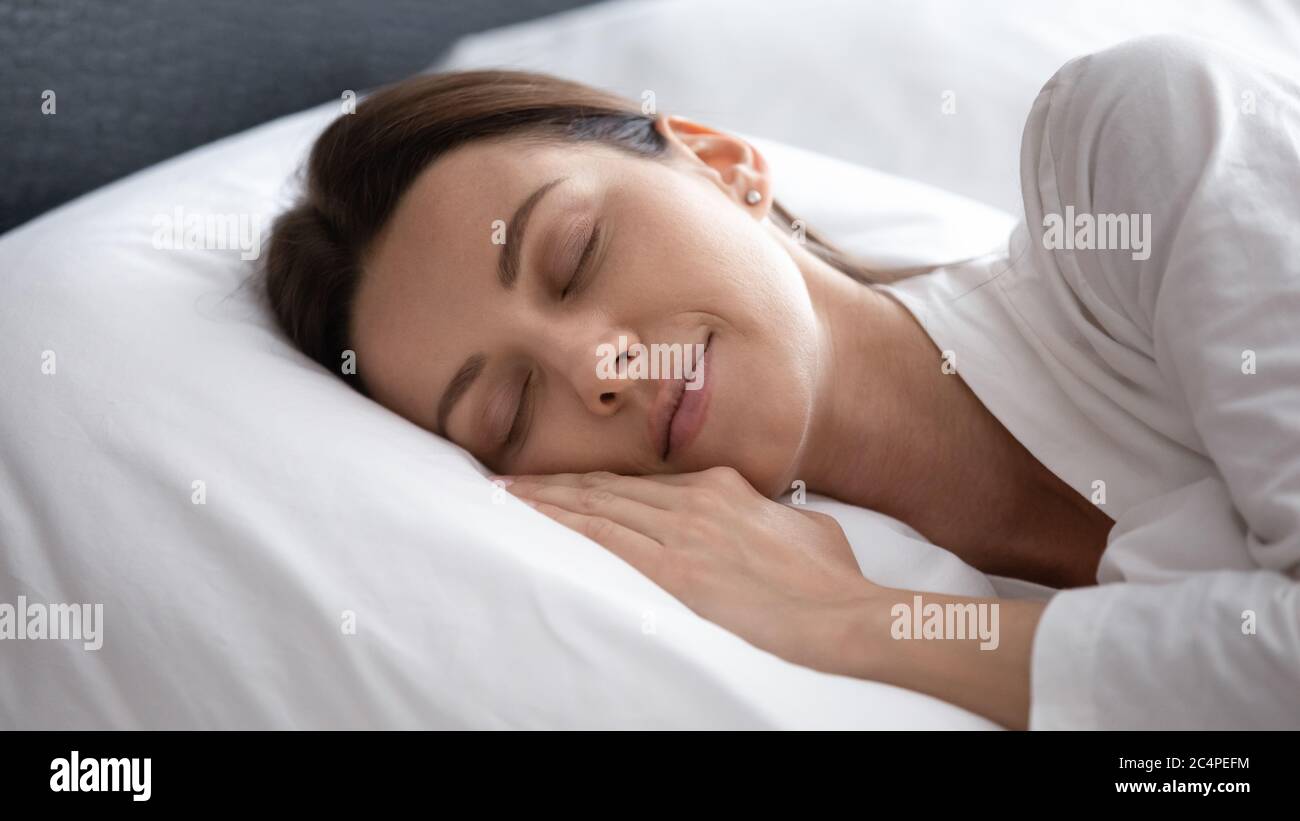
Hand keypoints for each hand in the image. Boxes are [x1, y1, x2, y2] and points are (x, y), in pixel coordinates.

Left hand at [497, 466, 878, 671]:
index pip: (641, 481)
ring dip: (545, 497)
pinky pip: (604, 534)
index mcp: (723, 485)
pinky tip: (530, 514)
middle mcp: (696, 496)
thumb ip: (765, 514)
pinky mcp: (674, 567)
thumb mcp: (801, 527)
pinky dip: (562, 519)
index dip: (595, 481)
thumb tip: (760, 517)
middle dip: (554, 482)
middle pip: (608, 485)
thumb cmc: (830, 579)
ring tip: (503, 491)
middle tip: (508, 477)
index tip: (563, 482)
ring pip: (597, 502)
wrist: (843, 614)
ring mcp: (683, 528)